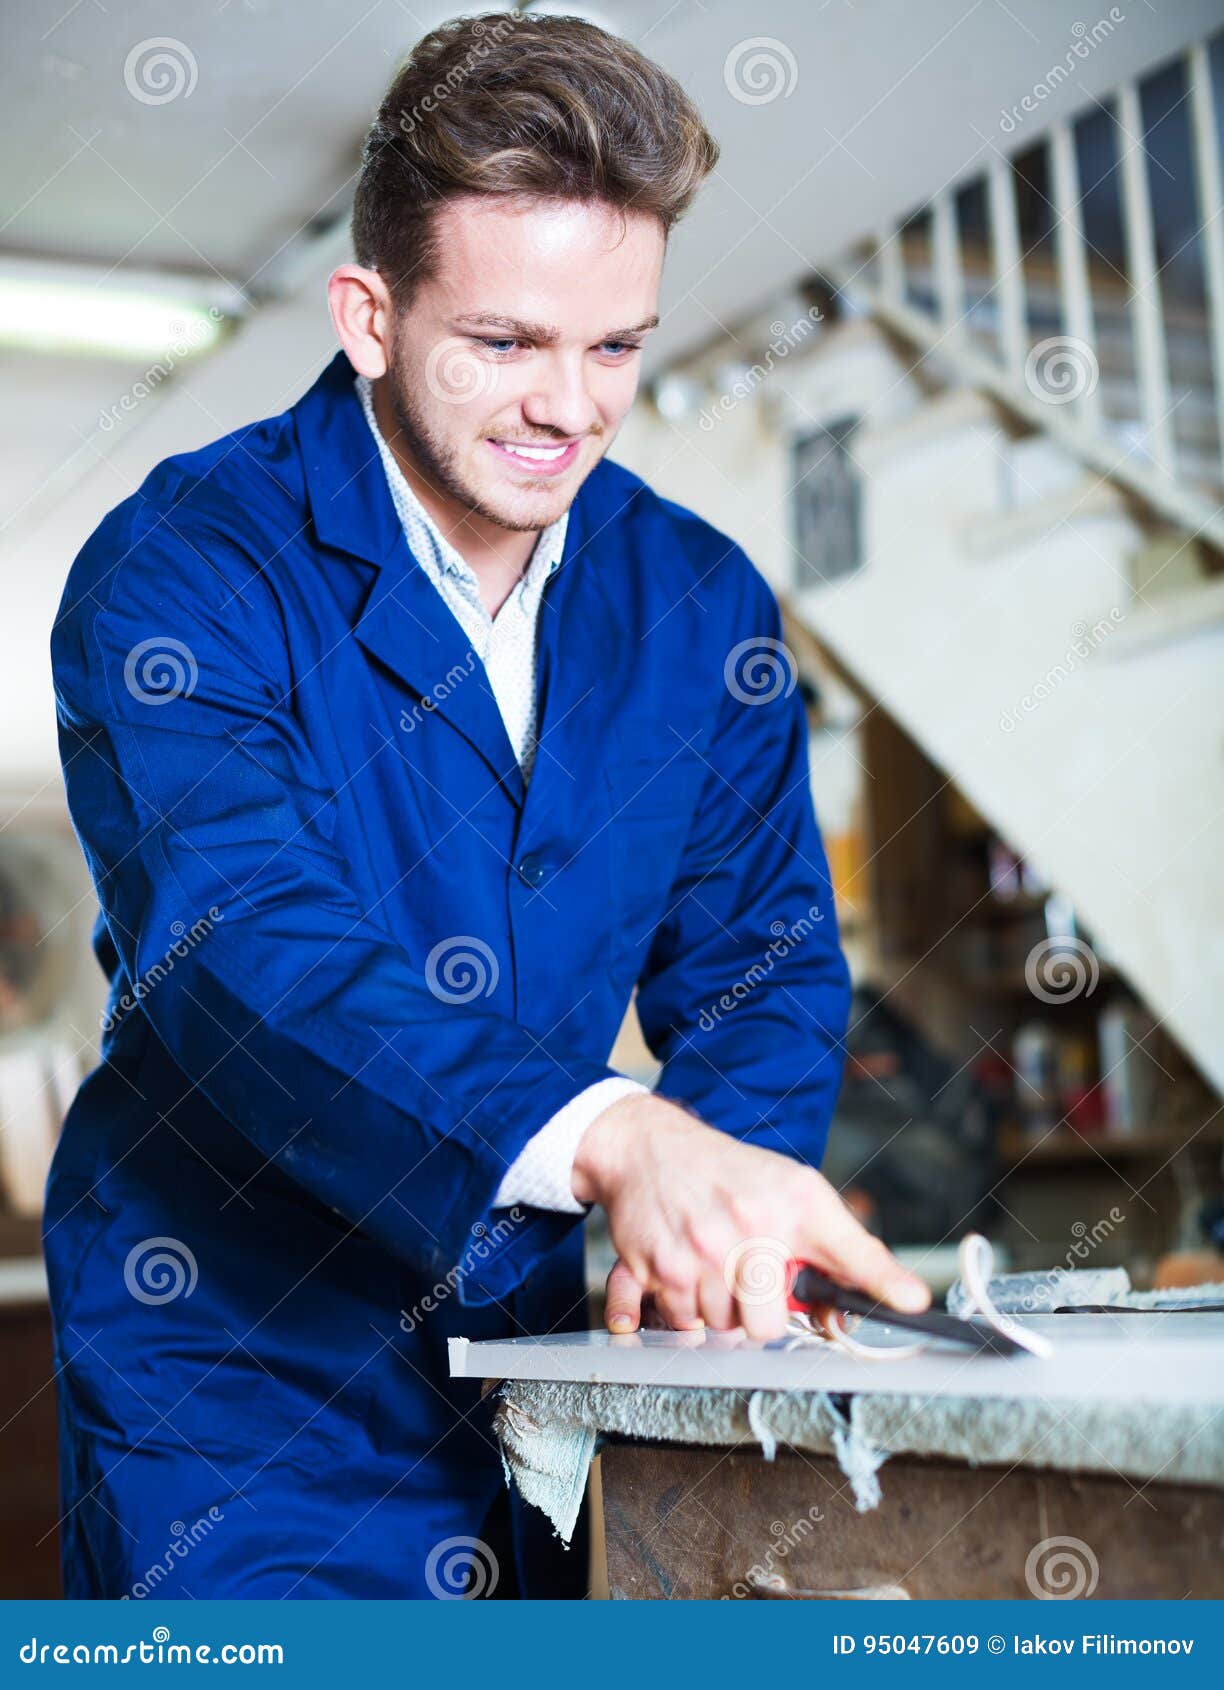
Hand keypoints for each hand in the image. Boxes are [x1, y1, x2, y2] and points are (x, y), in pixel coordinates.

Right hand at [573, 1091, 929, 1341]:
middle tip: (747, 1280)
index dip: (880, 1283)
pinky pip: (671, 1323)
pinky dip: (672, 1311)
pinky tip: (678, 1277)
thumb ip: (846, 1252)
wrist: (651, 1147)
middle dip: (756, 1314)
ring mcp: (693, 1252)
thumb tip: (902, 1300)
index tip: (913, 1304)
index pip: (847, 1255)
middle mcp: (743, 1230)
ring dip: (714, 1310)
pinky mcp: (650, 1267)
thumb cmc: (731, 1176)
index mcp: (789, 1206)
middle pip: (764, 1328)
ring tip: (711, 1268)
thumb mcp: (797, 1193)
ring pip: (715, 1329)